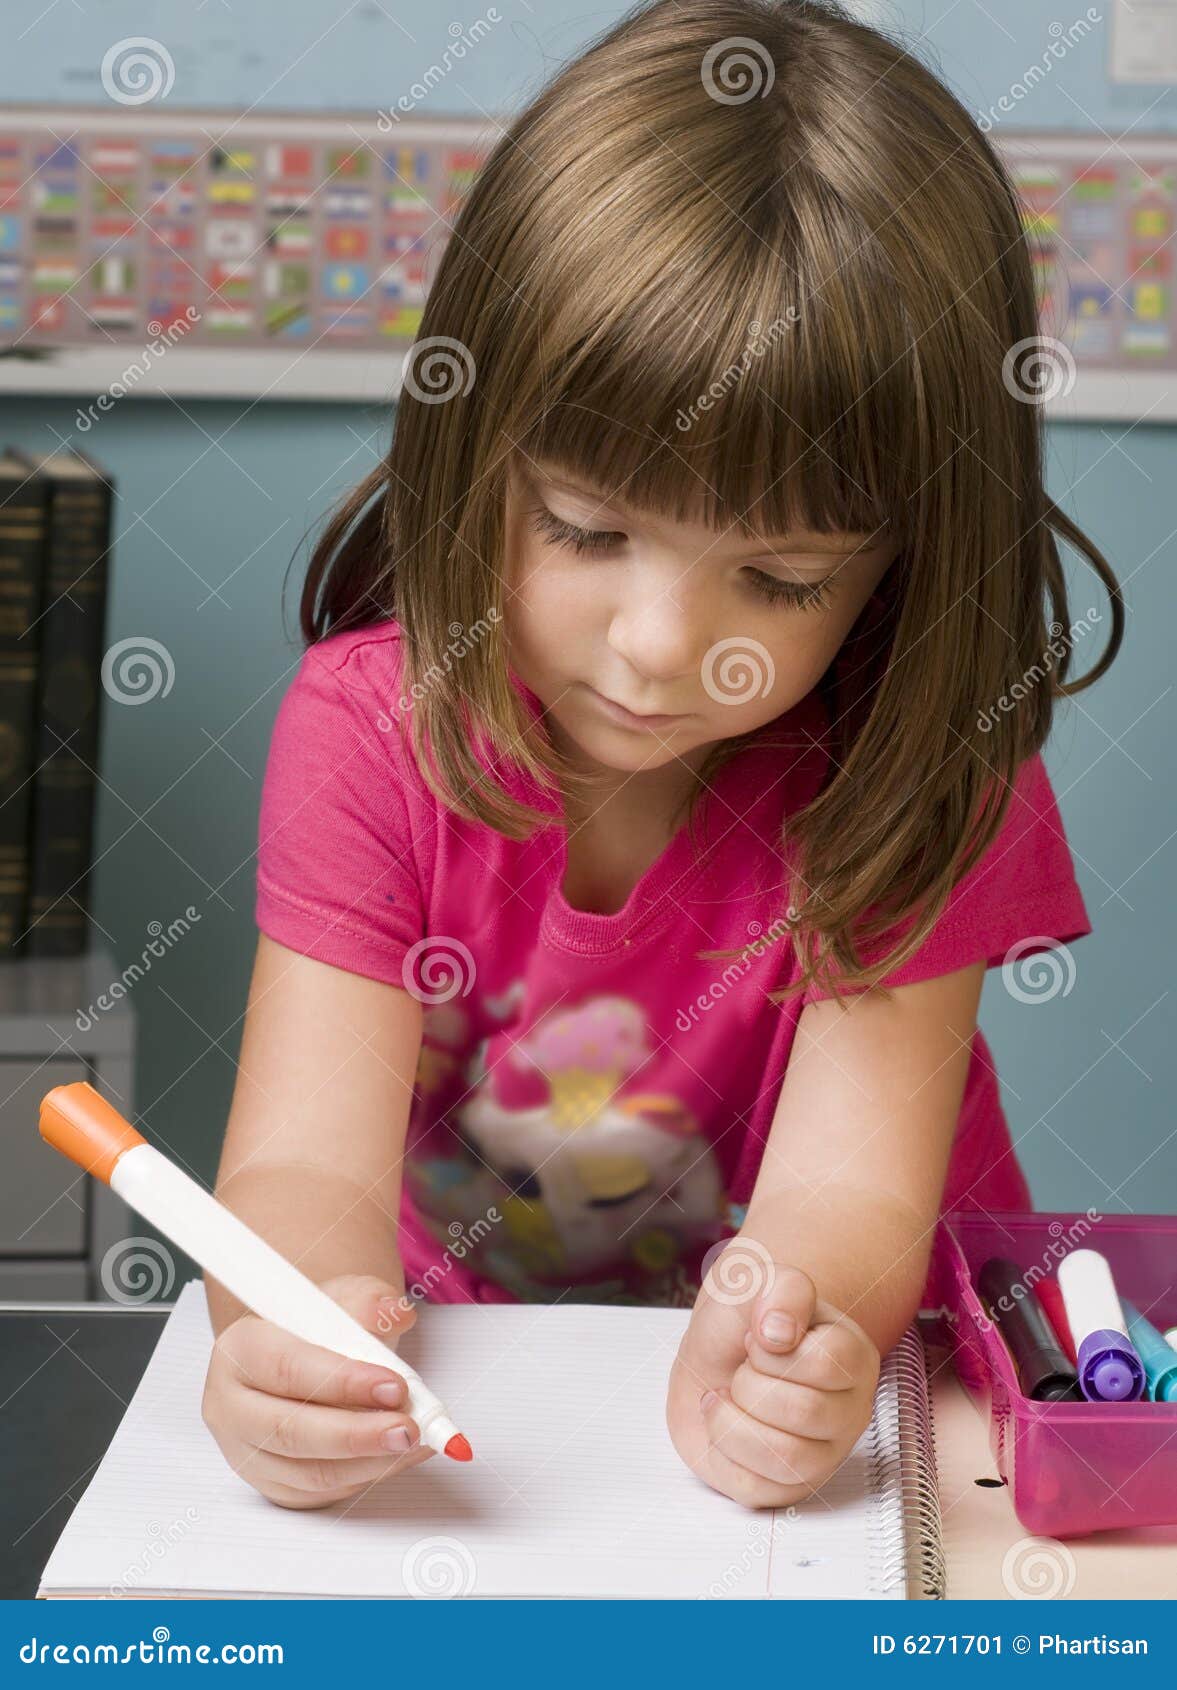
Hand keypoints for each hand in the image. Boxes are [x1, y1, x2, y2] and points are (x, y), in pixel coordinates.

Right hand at [202, 1273, 432, 1509]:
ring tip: (413, 1441)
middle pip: (291, 1432)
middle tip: (407, 1428)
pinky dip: (367, 1476)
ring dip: (370, 1461)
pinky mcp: (272, 1484)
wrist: (299, 1355)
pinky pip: (321, 1492)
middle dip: (357, 1434)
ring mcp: (247, 1452)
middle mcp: (232, 1405)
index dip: (344, 1382)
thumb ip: (367, 1301)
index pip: (288, 1369)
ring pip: (309, 1472)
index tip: (393, 1387)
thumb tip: (394, 1312)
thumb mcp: (339, 1299)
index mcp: (240, 1350)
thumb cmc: (314, 1328)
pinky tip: (399, 1456)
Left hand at [666, 1248, 879, 1508]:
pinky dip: (722, 1451)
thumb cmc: (743, 1322)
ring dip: (733, 1420)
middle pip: (806, 1412)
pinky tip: (723, 1424)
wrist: (710, 1357)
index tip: (757, 1337)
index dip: (773, 1348)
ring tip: (728, 1397)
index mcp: (855, 1358)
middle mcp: (850, 1412)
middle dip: (751, 1383)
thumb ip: (780, 1289)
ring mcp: (823, 1456)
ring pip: (786, 1459)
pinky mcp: (786, 1489)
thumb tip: (778, 1331)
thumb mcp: (759, 1282)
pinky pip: (755, 1488)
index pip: (828, 1361)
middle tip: (742, 1370)